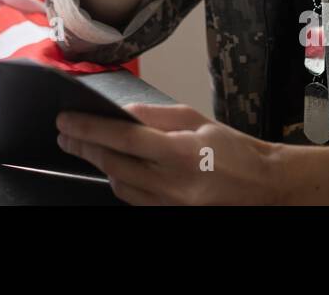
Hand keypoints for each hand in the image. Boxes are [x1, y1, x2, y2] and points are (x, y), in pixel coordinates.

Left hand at [55, 102, 277, 204]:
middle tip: (65, 134)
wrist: (263, 186)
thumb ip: (156, 116)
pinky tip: (115, 169)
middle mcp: (173, 183)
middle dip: (84, 146)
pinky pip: (134, 200)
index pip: (123, 137)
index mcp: (181, 152)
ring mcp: (171, 205)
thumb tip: (122, 112)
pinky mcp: (171, 215)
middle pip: (114, 164)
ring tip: (86, 147)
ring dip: (100, 165)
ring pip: (120, 185)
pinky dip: (120, 182)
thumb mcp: (197, 119)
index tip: (66, 119)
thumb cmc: (234, 149)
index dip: (89, 128)